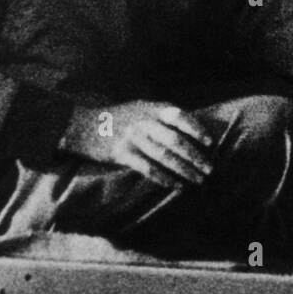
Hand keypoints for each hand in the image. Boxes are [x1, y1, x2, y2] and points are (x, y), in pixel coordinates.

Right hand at [60, 100, 215, 188]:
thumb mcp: (139, 108)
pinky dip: (164, 178)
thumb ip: (161, 116)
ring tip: (198, 180)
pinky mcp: (121, 153)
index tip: (210, 142)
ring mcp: (132, 138)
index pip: (179, 116)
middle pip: (175, 140)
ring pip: (164, 157)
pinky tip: (176, 185)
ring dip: (184, 170)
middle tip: (210, 168)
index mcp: (150, 108)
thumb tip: (191, 128)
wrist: (81, 124)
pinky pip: (148, 168)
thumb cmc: (117, 118)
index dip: (196, 129)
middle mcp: (143, 121)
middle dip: (195, 156)